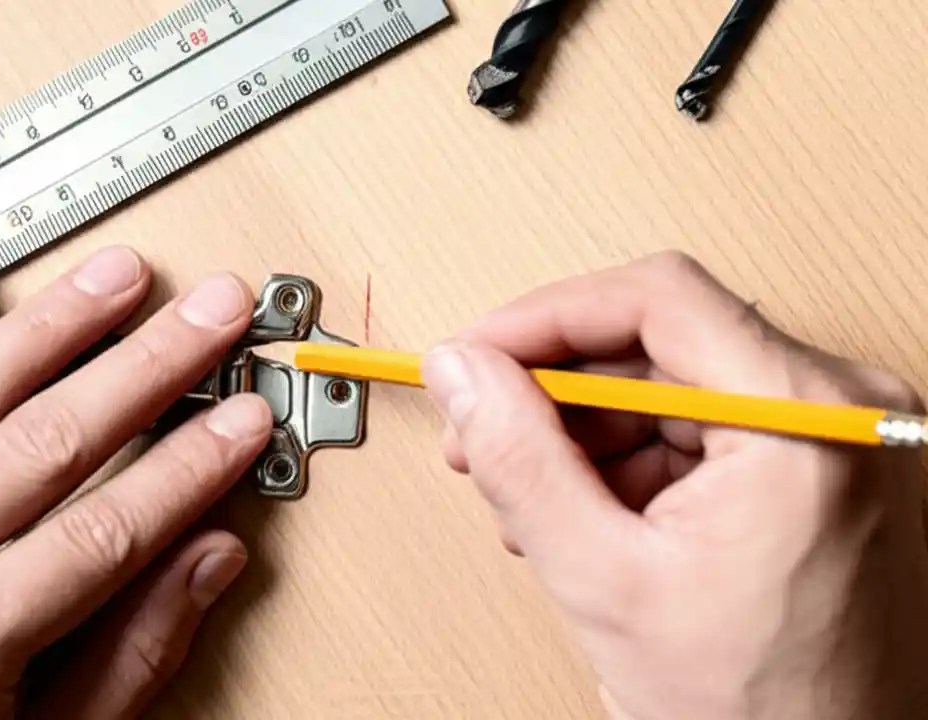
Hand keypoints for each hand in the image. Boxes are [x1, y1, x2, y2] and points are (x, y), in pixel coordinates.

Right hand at [422, 253, 927, 718]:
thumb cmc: (760, 711)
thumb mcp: (606, 580)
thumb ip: (522, 461)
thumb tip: (463, 372)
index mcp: (805, 420)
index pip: (657, 300)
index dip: (547, 316)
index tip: (478, 352)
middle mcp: (832, 407)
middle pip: (656, 343)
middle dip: (552, 389)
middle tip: (479, 430)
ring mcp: (822, 436)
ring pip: (663, 386)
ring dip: (579, 434)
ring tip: (528, 501)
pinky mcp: (802, 466)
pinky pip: (689, 429)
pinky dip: (621, 462)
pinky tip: (579, 515)